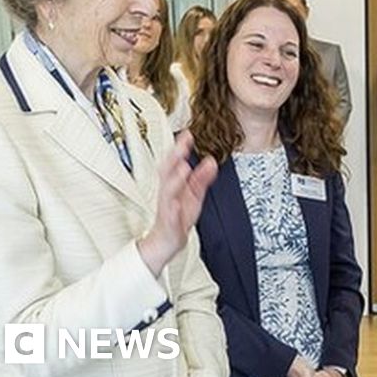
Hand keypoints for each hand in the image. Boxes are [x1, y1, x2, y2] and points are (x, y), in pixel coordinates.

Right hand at [138, 131, 217, 276]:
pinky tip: (175, 202)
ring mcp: (166, 207)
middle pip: (167, 171)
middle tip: (184, 142)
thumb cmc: (178, 217)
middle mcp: (167, 193)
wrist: (166, 243)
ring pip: (167, 190)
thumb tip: (211, 161)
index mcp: (173, 184)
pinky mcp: (167, 222)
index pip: (175, 162)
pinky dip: (172, 207)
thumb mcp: (194, 195)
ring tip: (183, 167)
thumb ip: (202, 178)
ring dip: (175, 178)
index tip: (188, 133)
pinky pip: (169, 214)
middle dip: (175, 156)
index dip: (180, 148)